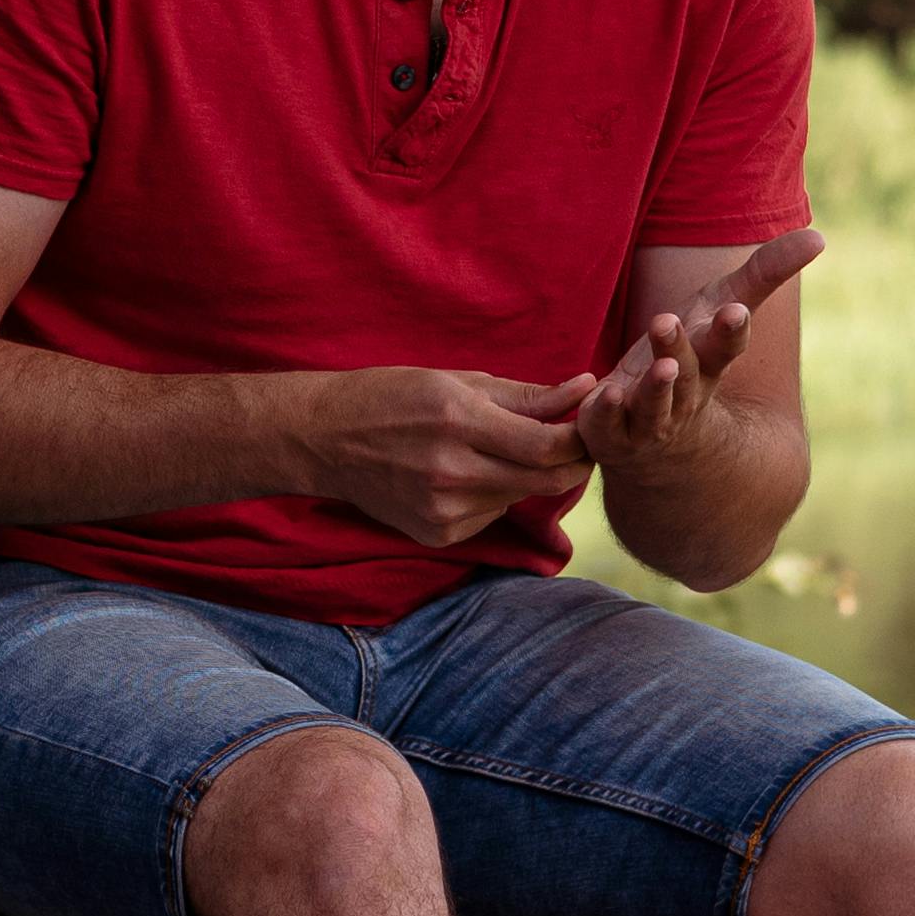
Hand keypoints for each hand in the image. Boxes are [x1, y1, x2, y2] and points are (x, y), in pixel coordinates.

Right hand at [298, 365, 600, 547]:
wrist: (326, 439)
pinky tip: (467, 474)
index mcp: (458, 421)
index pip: (547, 445)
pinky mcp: (437, 535)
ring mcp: (443, 510)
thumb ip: (527, 394)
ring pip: (519, 498)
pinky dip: (494, 495)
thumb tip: (586, 387)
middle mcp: (452, 472)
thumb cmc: (393, 397)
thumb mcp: (457, 380)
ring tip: (499, 450)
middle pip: (544, 480)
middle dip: (570, 463)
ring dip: (527, 476)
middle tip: (573, 445)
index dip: (580, 440)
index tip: (588, 428)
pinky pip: (491, 515)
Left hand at [575, 229, 823, 474]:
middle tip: (664, 320)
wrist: (659, 435)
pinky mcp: (608, 432)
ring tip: (649, 367)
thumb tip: (819, 236)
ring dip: (650, 387)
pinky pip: (603, 425)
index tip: (734, 312)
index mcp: (710, 361)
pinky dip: (600, 409)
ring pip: (651, 405)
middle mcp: (683, 393)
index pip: (726, 346)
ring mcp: (646, 417)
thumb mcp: (723, 307)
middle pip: (684, 373)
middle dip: (676, 349)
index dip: (730, 331)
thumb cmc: (692, 354)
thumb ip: (765, 273)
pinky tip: (598, 390)